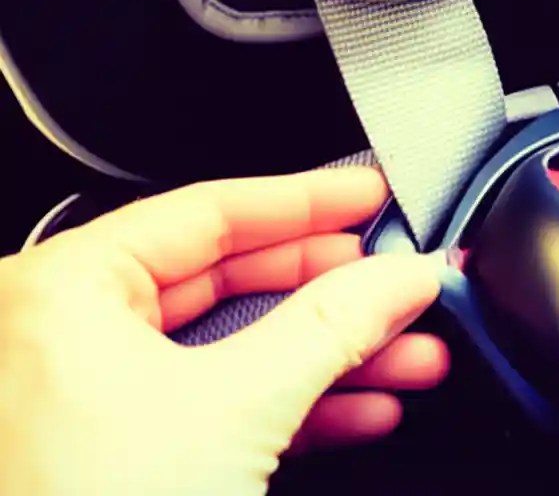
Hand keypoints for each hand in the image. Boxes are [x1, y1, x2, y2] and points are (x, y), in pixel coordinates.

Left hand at [0, 167, 447, 495]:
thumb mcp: (238, 407)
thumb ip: (334, 326)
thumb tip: (400, 276)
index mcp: (58, 294)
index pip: (204, 213)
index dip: (303, 203)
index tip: (366, 197)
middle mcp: (62, 338)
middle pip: (227, 282)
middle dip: (331, 293)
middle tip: (394, 279)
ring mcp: (90, 401)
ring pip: (232, 350)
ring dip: (329, 356)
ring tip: (406, 351)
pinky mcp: (123, 456)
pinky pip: (220, 406)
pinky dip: (295, 407)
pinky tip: (363, 408)